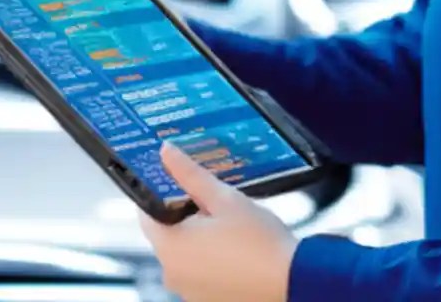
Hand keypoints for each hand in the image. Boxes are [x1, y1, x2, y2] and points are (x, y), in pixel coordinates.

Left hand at [140, 143, 298, 301]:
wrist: (294, 281)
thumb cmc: (261, 243)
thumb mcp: (225, 198)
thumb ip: (191, 175)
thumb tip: (167, 152)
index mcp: (170, 247)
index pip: (146, 214)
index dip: (158, 193)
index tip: (176, 182)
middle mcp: (172, 274)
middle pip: (167, 235)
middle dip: (186, 216)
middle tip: (213, 201)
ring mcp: (189, 292)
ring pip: (186, 255)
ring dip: (200, 239)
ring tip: (230, 226)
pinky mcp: (208, 301)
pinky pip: (200, 274)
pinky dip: (211, 261)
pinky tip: (236, 250)